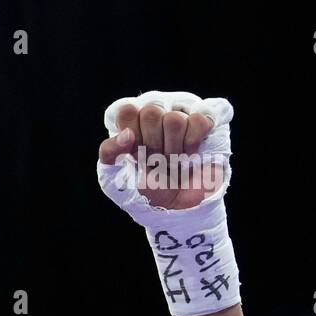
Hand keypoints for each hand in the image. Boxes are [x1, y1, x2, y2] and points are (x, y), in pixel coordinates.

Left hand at [97, 91, 232, 209]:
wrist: (175, 206)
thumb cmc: (144, 188)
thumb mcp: (115, 176)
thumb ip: (109, 152)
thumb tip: (127, 134)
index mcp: (132, 122)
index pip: (127, 110)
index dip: (132, 136)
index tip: (135, 154)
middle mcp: (157, 114)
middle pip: (151, 112)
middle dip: (152, 146)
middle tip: (156, 160)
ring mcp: (181, 116)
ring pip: (175, 119)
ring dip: (173, 149)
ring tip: (172, 161)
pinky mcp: (205, 122)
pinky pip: (199, 120)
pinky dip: (193, 144)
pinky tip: (190, 154)